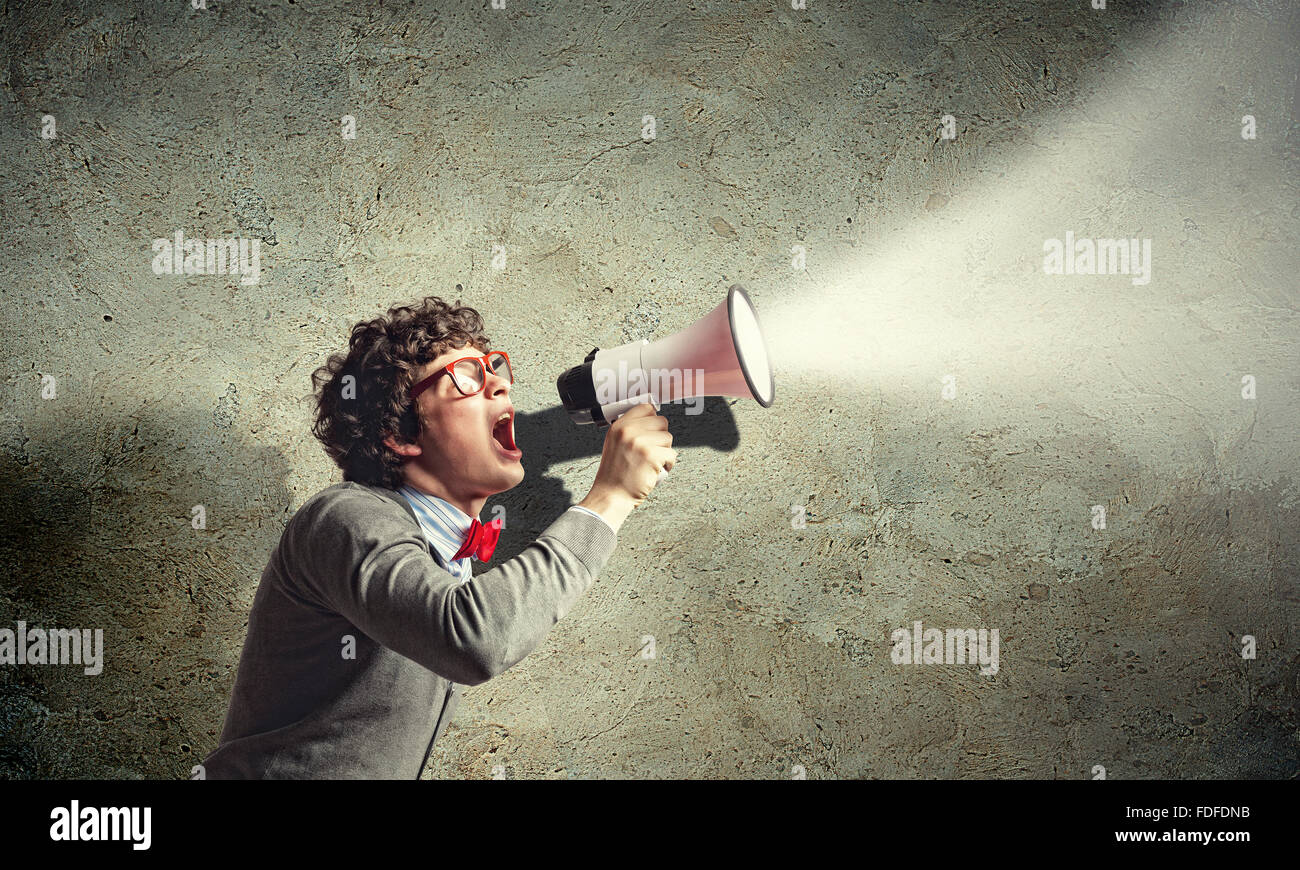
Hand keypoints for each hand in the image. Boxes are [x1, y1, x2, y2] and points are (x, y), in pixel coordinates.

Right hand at [578, 401, 675, 531]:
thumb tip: (652, 420)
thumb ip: (630, 431)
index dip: (653, 420)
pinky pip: (672, 454)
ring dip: (665, 451)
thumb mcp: (614, 444)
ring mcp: (639, 442)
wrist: (611, 495)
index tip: (653, 430)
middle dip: (661, 437)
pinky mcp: (651, 456)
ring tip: (653, 462)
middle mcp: (628, 431)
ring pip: (668, 438)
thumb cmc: (614, 475)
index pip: (646, 408)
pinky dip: (668, 464)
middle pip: (661, 421)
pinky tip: (657, 470)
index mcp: (618, 426)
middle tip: (653, 451)